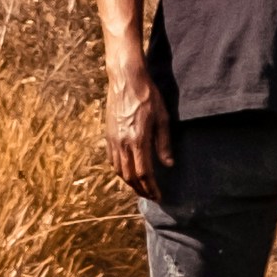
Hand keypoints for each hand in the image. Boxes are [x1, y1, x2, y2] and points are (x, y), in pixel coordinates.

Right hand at [104, 59, 175, 195]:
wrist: (126, 79)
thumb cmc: (148, 96)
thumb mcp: (162, 118)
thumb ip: (164, 143)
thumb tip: (168, 164)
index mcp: (138, 140)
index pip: (144, 173)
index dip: (151, 188)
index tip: (159, 196)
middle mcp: (123, 143)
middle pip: (130, 176)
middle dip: (141, 190)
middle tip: (151, 197)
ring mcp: (113, 140)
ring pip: (119, 170)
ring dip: (130, 183)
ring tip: (140, 188)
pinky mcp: (108, 135)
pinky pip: (112, 160)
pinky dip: (120, 171)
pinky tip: (127, 172)